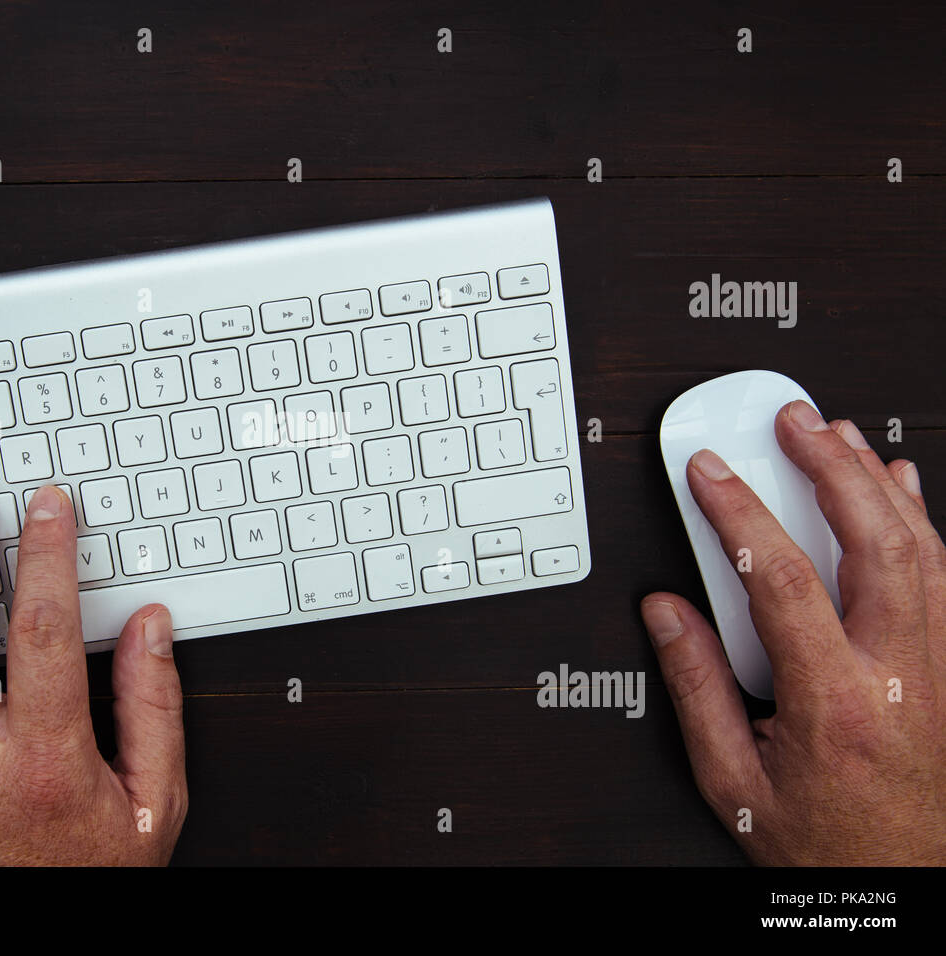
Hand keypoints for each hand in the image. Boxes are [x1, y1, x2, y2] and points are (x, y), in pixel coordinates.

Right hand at [641, 401, 945, 864]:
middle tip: (794, 421)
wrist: (902, 885)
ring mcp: (939, 669)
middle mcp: (901, 676)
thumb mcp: (732, 781)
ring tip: (839, 435)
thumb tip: (667, 612)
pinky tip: (900, 487)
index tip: (710, 472)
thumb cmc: (825, 844)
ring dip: (877, 481)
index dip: (738, 511)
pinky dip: (921, 520)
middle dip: (829, 467)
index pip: (781, 578)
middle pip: (874, 541)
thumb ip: (696, 687)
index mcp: (835, 703)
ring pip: (922, 549)